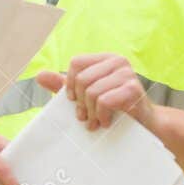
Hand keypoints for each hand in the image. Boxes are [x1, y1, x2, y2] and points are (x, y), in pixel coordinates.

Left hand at [36, 53, 157, 132]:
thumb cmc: (113, 110)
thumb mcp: (85, 96)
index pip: (76, 63)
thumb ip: (63, 85)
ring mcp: (127, 73)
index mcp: (105, 58)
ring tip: (95, 122)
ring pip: (91, 91)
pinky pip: (103, 101)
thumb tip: (39, 75)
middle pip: (82, 79)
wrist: (144, 126)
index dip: (70, 84)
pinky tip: (106, 122)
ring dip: (90, 112)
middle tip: (85, 117)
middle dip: (80, 103)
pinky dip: (101, 116)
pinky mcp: (133, 89)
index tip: (75, 101)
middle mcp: (118, 61)